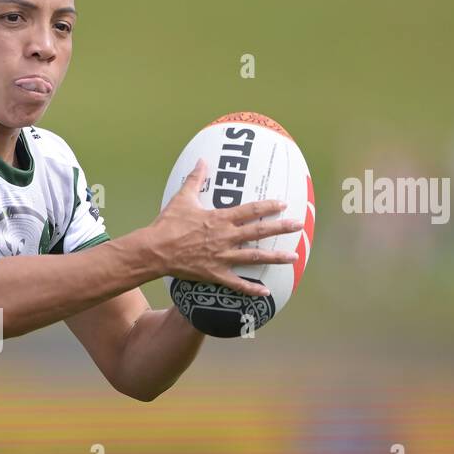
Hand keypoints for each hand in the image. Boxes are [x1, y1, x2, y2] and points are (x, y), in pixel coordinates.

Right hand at [145, 158, 303, 297]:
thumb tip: (201, 160)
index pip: (251, 210)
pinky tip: (266, 293)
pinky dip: (251, 289)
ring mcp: (222, 257)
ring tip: (293, 257)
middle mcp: (226, 237)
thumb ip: (195, 179)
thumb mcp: (182, 198)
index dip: (269, 206)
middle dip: (281, 228)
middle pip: (259, 232)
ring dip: (275, 258)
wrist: (155, 250)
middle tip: (299, 226)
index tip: (283, 204)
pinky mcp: (215, 273)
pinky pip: (237, 283)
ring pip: (254, 257)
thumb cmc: (168, 224)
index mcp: (220, 218)